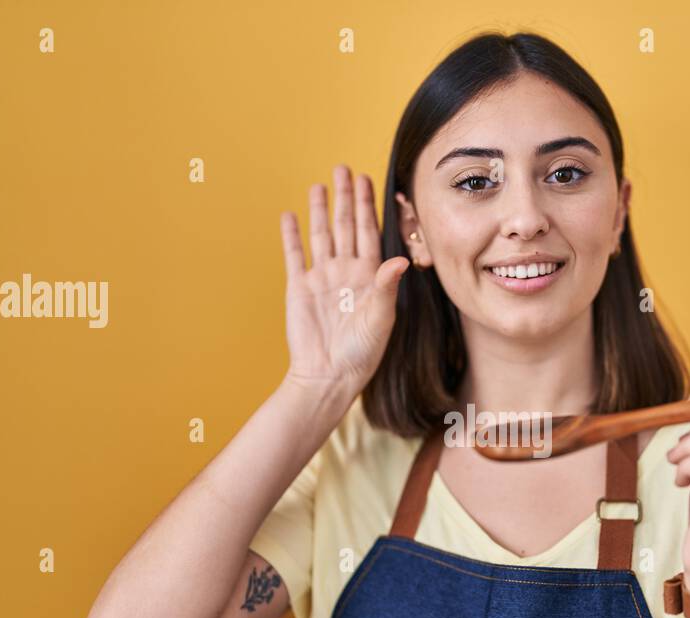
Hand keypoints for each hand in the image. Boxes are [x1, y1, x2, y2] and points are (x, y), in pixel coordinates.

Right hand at [280, 165, 408, 395]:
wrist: (328, 375)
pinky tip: (291, 215)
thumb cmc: (361, 352)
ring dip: (320, 210)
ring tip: (320, 185)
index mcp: (369, 277)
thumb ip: (386, 287)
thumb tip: (398, 260)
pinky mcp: (299, 288)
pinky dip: (292, 235)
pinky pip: (295, 255)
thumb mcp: (381, 319)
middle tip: (344, 168)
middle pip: (345, 226)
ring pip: (321, 235)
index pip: (369, 232)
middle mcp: (346, 272)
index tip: (367, 179)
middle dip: (345, 198)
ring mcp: (322, 278)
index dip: (367, 206)